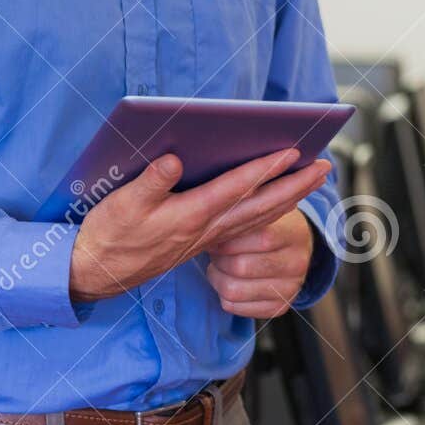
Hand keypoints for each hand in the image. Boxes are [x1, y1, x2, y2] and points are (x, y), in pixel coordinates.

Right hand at [68, 149, 329, 302]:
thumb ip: (150, 183)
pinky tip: (281, 204)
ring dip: (291, 198)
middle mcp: (207, 228)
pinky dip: (270, 213)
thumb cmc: (110, 235)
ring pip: (260, 217)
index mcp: (190, 215)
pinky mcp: (204, 242)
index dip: (265, 169)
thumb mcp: (123, 205)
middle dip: (296, 185)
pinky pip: (248, 226)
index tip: (291, 152)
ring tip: (314, 181)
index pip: (237, 188)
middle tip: (326, 167)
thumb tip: (174, 159)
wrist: (98, 272)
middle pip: (262, 205)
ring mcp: (209, 237)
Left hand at [205, 208, 315, 317]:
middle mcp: (297, 264)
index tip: (216, 236)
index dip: (230, 240)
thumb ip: (243, 216)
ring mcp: (290, 290)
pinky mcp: (278, 309)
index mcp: (295, 234)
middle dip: (218, 259)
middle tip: (215, 252)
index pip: (261, 239)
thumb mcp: (264, 213)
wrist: (295, 249)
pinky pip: (234, 307)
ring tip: (219, 266)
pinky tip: (229, 281)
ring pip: (233, 291)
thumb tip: (210, 229)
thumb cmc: (269, 226)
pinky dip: (223, 295)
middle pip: (241, 267)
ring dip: (217, 278)